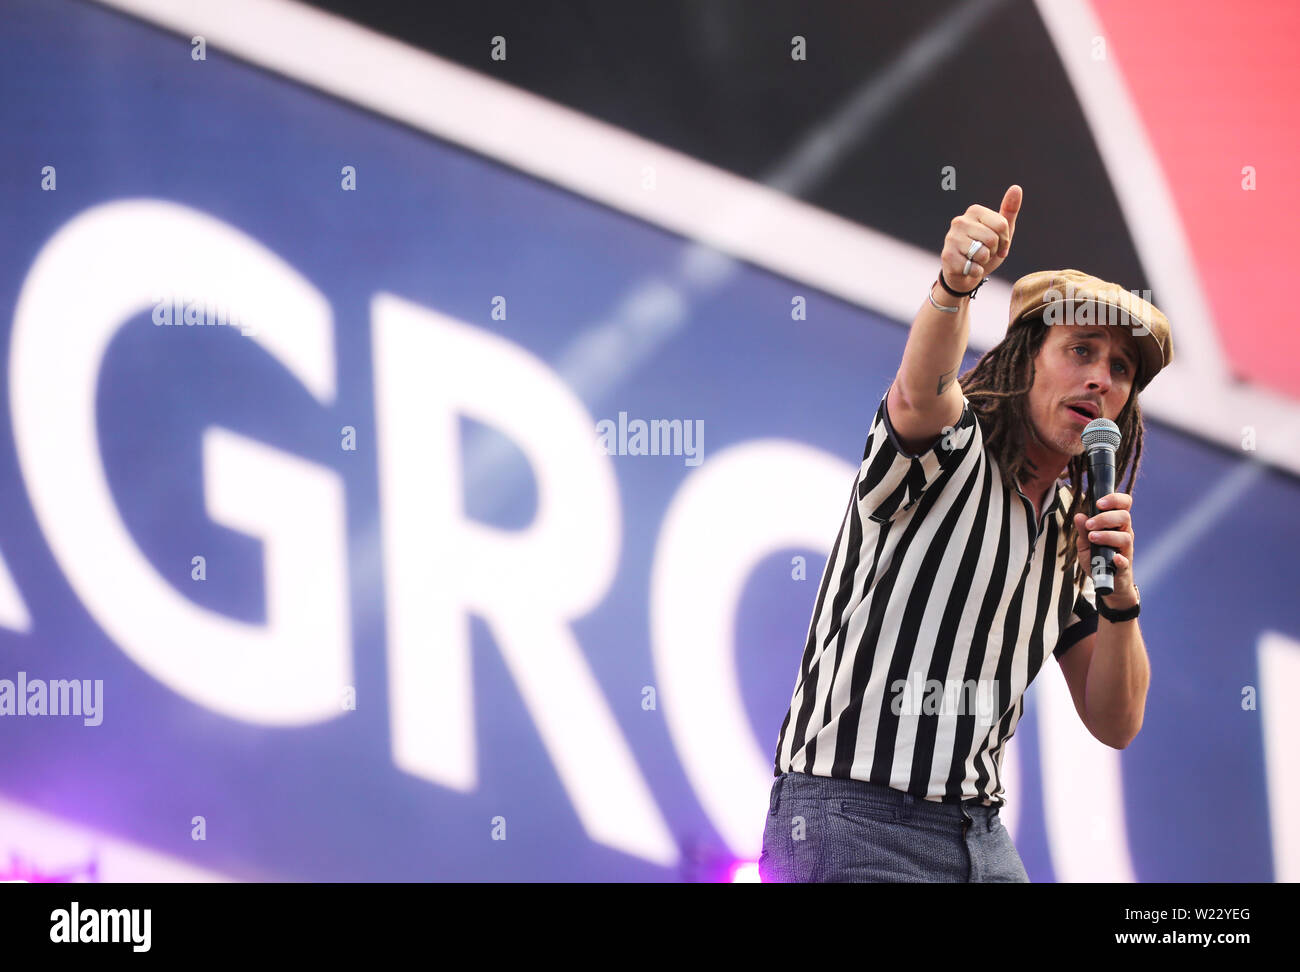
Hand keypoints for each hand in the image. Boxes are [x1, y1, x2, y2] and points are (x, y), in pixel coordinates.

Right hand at [941, 184, 1021, 290]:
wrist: (965, 274)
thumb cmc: (985, 250)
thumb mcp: (1000, 231)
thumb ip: (1009, 210)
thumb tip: (1016, 187)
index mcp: (974, 211)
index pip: (1002, 225)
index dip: (1004, 240)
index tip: (998, 245)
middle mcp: (960, 221)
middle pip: (992, 239)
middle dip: (993, 251)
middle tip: (985, 253)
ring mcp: (951, 238)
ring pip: (983, 253)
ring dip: (983, 262)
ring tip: (975, 259)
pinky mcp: (947, 256)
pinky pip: (974, 267)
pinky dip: (975, 272)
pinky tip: (968, 268)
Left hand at [1073, 492, 1137, 607]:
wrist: (1107, 582)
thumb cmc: (1097, 558)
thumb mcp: (1085, 544)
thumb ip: (1082, 531)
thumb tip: (1079, 516)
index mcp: (1116, 525)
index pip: (1124, 505)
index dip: (1114, 499)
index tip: (1098, 503)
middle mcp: (1124, 534)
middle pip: (1124, 517)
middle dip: (1105, 518)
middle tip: (1089, 525)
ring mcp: (1126, 550)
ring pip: (1125, 537)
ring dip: (1107, 535)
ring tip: (1092, 538)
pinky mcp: (1124, 566)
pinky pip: (1125, 561)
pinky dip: (1119, 559)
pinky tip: (1113, 557)